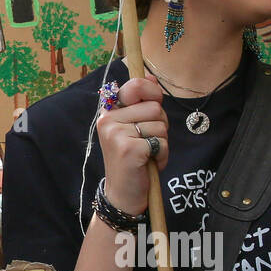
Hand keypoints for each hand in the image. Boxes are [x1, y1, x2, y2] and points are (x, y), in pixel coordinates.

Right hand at [96, 75, 167, 215]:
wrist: (123, 194)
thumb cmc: (133, 159)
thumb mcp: (135, 127)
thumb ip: (142, 102)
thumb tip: (151, 77)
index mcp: (108, 113)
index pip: (136, 86)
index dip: (151, 92)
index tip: (151, 106)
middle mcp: (108, 121)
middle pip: (155, 107)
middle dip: (159, 125)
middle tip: (146, 141)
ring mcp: (117, 135)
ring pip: (160, 125)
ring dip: (161, 142)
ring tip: (146, 154)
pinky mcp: (129, 149)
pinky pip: (161, 142)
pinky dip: (162, 155)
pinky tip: (148, 164)